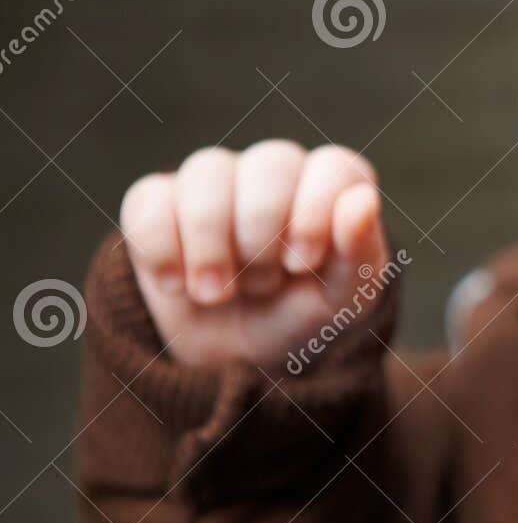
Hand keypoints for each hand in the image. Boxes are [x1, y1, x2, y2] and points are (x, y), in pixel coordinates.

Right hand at [119, 141, 390, 369]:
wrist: (234, 359)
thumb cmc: (302, 316)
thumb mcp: (344, 302)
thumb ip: (361, 254)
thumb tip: (363, 200)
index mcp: (330, 187)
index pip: (333, 166)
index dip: (316, 213)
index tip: (303, 265)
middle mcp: (276, 172)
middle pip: (270, 163)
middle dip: (263, 235)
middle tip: (262, 285)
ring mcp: (216, 182)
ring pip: (206, 171)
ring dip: (211, 244)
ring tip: (217, 295)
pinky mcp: (159, 203)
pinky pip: (148, 200)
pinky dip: (161, 250)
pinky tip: (177, 286)